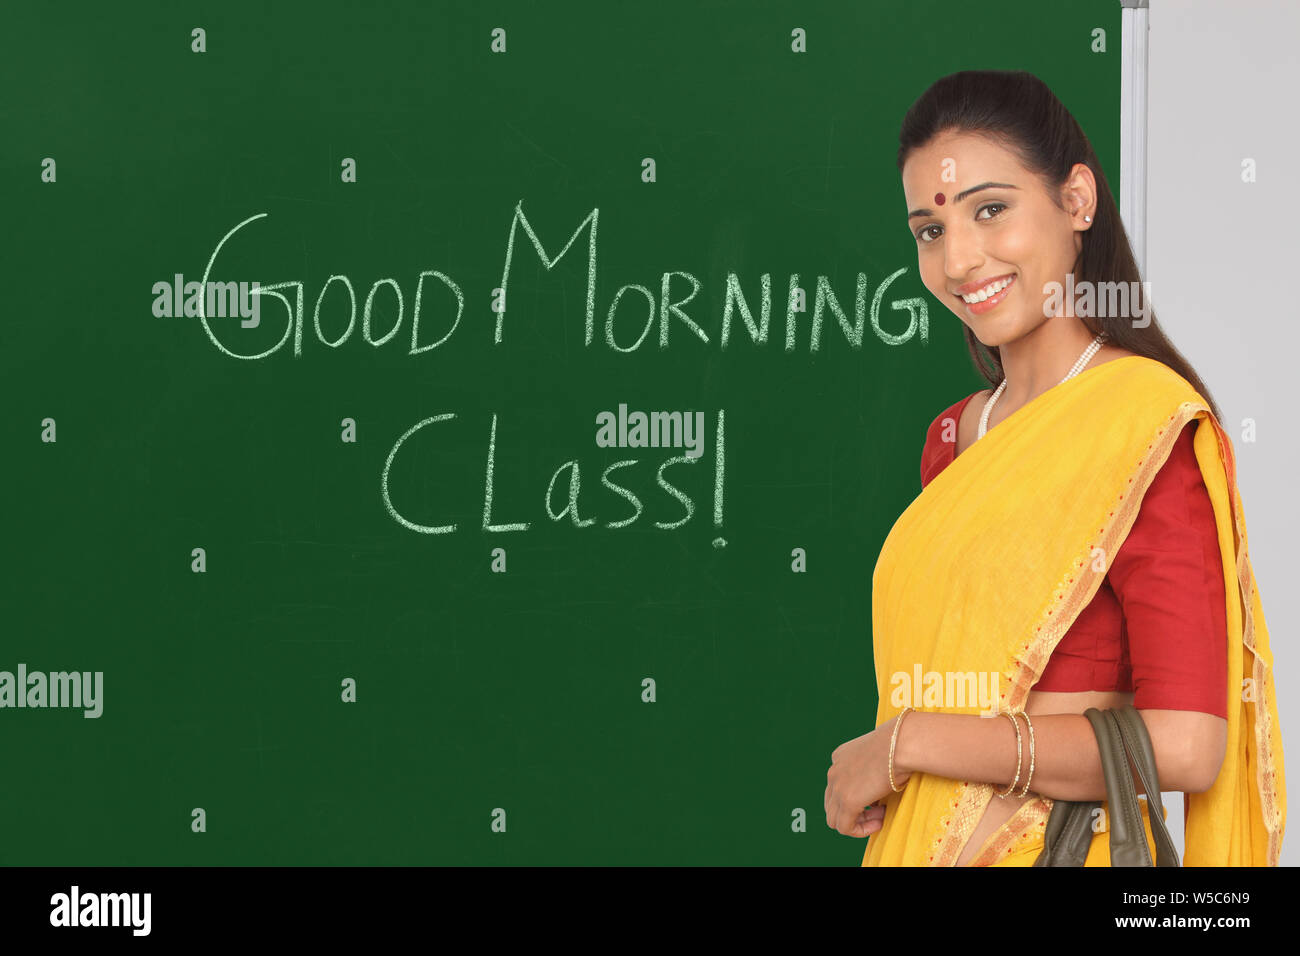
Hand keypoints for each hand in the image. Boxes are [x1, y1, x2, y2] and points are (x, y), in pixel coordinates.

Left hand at [825, 717, 911, 837]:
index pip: (838, 787)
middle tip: (880, 811)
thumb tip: (876, 796)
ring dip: (858, 823)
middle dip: (855, 813)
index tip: (879, 801)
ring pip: (835, 819)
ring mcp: (837, 786)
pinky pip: (845, 827)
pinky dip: (860, 830)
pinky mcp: (847, 801)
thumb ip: (871, 774)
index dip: (858, 799)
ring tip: (881, 817)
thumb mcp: (879, 757)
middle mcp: (833, 771)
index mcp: (840, 758)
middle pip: (833, 805)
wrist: (901, 744)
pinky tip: (879, 822)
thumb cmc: (899, 747)